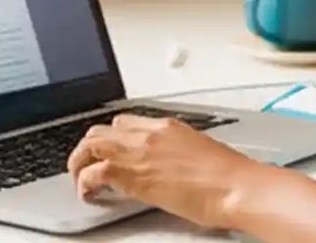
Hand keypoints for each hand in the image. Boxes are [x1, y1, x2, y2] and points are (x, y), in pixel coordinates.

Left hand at [66, 114, 262, 229]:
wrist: (235, 186)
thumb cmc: (229, 177)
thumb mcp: (200, 154)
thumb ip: (178, 154)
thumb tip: (170, 167)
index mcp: (168, 126)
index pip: (125, 122)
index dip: (111, 138)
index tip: (108, 151)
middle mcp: (149, 133)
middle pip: (102, 129)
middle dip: (89, 148)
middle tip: (86, 165)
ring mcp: (139, 151)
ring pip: (91, 144)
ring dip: (80, 162)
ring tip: (80, 179)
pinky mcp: (131, 174)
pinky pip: (92, 172)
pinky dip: (84, 183)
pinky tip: (88, 194)